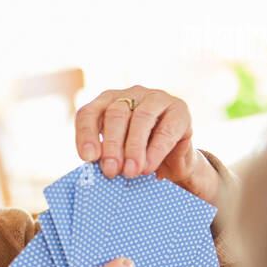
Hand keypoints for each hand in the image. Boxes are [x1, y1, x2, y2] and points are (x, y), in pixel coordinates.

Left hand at [75, 86, 219, 204]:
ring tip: (130, 172)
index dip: (86, 134)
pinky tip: (148, 167)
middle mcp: (130, 95)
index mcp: (107, 102)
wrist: (173, 161)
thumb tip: (101, 168)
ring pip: (140, 118)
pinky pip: (166, 130)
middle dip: (111, 145)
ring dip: (133, 148)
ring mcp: (156, 99)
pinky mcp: (179, 110)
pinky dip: (155, 151)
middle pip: (115, 114)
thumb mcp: (118, 154)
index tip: (88, 158)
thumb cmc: (138, 156)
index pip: (89, 112)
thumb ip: (106, 155)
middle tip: (110, 171)